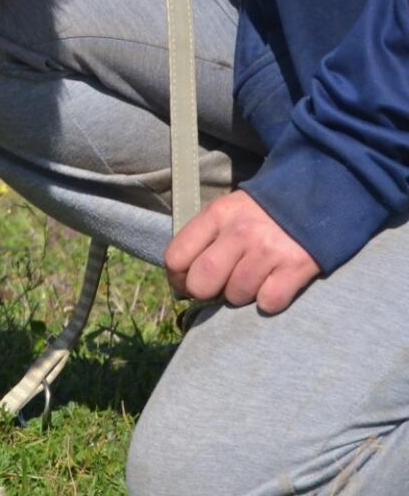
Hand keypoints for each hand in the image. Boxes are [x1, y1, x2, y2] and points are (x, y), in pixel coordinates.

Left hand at [164, 190, 320, 313]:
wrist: (319, 194)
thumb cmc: (264, 210)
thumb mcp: (227, 210)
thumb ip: (205, 237)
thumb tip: (184, 278)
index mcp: (216, 215)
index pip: (176, 257)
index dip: (178, 277)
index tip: (187, 282)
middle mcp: (240, 232)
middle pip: (202, 282)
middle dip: (207, 292)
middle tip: (219, 287)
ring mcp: (269, 250)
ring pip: (236, 295)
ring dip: (241, 295)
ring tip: (252, 278)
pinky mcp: (297, 266)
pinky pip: (269, 301)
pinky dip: (270, 300)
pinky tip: (274, 283)